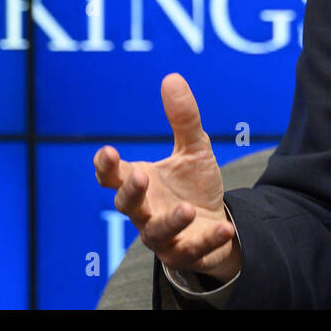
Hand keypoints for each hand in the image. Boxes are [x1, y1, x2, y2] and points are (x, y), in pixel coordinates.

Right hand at [93, 73, 240, 281]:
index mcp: (140, 183)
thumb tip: (171, 77)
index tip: (107, 151)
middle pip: (127, 205)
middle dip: (131, 192)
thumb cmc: (194, 186)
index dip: (106, 166)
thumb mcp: (194, 149)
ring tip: (186, 208)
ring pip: (155, 233)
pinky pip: (191, 250)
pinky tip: (224, 228)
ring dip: (169, 221)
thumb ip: (183, 119)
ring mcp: (162, 235)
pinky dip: (208, 239)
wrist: (217, 223)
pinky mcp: (183, 253)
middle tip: (140, 175)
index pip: (112, 176)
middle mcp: (144, 211)